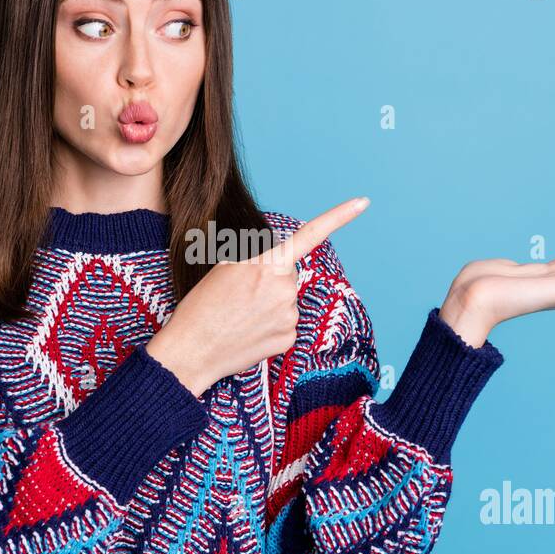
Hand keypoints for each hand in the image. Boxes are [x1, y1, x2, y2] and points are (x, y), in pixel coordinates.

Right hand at [146, 197, 370, 395]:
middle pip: (288, 276)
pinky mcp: (289, 338)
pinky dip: (270, 328)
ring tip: (240, 317)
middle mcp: (283, 287)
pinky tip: (249, 333)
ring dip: (269, 306)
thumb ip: (257, 261)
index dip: (339, 217)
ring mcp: (289, 314)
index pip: (309, 235)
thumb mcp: (224, 269)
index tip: (363, 202)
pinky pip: (286, 325)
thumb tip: (278, 268)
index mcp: (266, 263)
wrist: (191, 351)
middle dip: (270, 283)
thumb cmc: (202, 308)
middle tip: (239, 298)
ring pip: (287, 301)